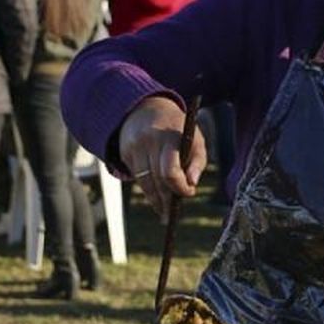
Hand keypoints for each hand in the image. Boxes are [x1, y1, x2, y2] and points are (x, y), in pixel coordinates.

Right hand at [118, 96, 206, 222]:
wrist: (146, 108)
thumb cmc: (177, 129)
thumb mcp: (195, 138)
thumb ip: (197, 161)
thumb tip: (192, 185)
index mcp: (169, 136)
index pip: (171, 171)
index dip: (180, 187)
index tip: (189, 193)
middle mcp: (149, 141)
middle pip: (157, 180)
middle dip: (167, 199)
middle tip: (173, 214)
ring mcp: (134, 147)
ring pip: (145, 182)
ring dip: (156, 200)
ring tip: (164, 212)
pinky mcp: (125, 153)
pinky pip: (138, 177)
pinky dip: (148, 189)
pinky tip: (155, 198)